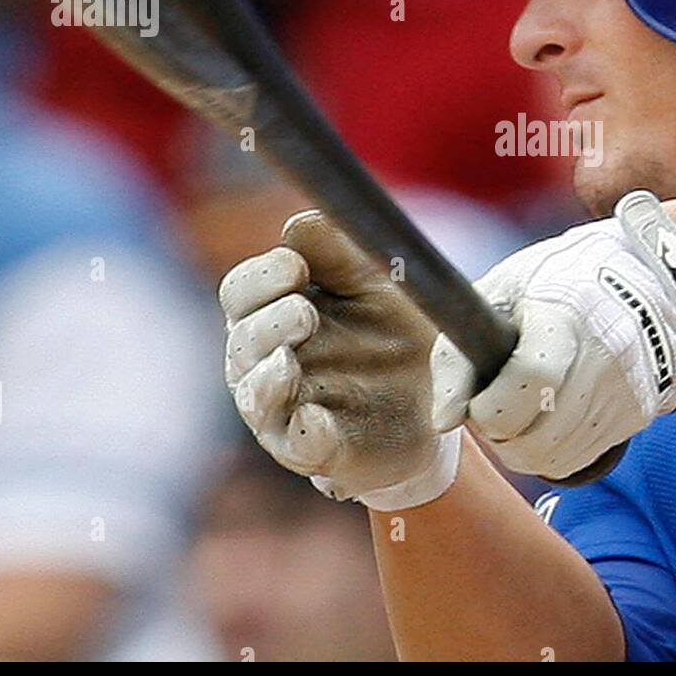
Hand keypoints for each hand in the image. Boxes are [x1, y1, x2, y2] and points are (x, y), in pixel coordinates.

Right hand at [218, 210, 459, 509]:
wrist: (434, 398)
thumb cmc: (393, 330)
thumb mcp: (375, 282)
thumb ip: (339, 251)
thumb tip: (297, 226)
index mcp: (273, 311)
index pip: (241, 291)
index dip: (261, 278)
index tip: (296, 266)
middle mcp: (264, 361)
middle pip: (241, 339)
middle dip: (268, 323)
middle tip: (304, 313)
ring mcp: (282, 409)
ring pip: (254, 393)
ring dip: (270, 375)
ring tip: (290, 361)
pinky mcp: (311, 448)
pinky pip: (294, 442)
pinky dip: (302, 429)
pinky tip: (317, 417)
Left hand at [432, 191, 675, 479]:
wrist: (634, 270)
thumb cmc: (551, 281)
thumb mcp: (496, 294)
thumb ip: (457, 358)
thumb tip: (444, 421)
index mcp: (568, 311)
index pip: (531, 377)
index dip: (491, 406)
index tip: (479, 402)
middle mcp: (610, 350)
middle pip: (542, 435)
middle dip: (503, 436)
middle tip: (494, 412)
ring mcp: (632, 384)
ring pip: (560, 457)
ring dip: (528, 448)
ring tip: (522, 411)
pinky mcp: (643, 409)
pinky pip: (585, 457)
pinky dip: (558, 449)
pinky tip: (552, 415)